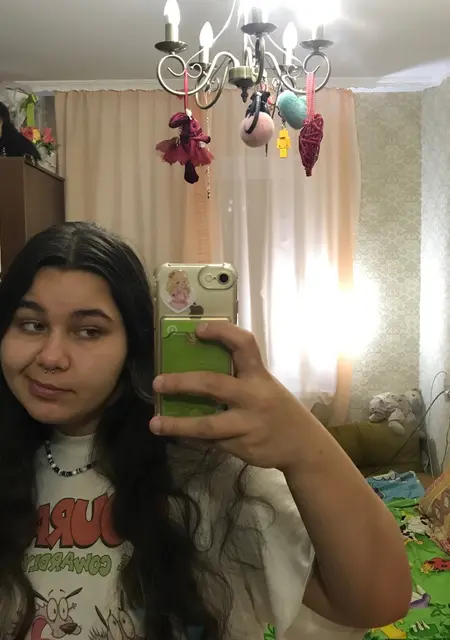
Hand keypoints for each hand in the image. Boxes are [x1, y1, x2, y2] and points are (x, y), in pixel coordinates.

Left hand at [149, 322, 311, 472]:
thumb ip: (240, 377)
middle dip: (182, 383)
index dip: (222, 333)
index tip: (198, 329)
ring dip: (178, 424)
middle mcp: (254, 397)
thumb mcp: (266, 386)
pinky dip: (193, 437)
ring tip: (154, 424)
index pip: (244, 345)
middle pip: (213, 384)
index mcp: (259, 376)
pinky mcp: (242, 447)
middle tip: (157, 383)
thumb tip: (197, 365)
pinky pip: (211, 441)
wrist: (303, 446)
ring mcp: (248, 425)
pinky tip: (179, 435)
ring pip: (207, 425)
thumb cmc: (278, 409)